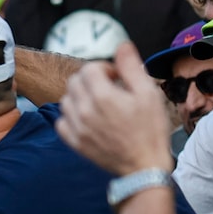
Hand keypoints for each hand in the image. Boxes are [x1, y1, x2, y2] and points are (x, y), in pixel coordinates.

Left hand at [55, 43, 175, 175]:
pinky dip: (71, 116)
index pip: (89, 68)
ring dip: (79, 96)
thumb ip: (131, 67)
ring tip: (98, 102)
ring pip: (65, 100)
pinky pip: (62, 123)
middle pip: (74, 82)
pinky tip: (87, 118)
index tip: (117, 77)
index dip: (104, 68)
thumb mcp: (148, 94)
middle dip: (90, 79)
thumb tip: (122, 46)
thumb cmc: (150, 131)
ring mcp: (78, 129)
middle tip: (109, 87)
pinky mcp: (76, 143)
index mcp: (103, 97)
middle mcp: (85, 111)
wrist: (144, 167)